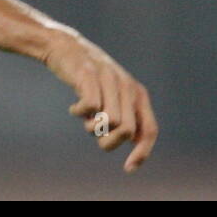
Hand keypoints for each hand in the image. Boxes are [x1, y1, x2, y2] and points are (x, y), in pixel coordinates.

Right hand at [42, 29, 158, 172]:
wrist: (67, 48)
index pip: (149, 129)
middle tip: (94, 132)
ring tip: (85, 117)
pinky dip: (79, 112)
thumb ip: (127, 118)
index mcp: (137, 94)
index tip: (128, 169)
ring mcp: (109, 79)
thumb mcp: (114, 97)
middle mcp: (127, 86)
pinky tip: (74, 108)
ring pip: (109, 121)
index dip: (142, 152)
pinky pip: (89, 107)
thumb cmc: (92, 80)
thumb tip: (137, 146)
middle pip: (127, 131)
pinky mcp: (89, 75)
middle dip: (109, 142)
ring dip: (92, 127)